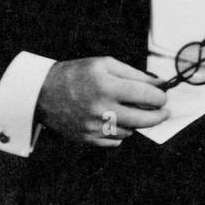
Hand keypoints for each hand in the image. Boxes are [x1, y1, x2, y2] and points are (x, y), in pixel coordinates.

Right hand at [36, 57, 168, 146]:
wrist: (41, 93)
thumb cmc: (75, 75)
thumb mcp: (104, 64)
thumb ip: (135, 73)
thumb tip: (160, 83)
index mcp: (106, 86)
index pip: (147, 95)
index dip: (160, 97)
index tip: (163, 96)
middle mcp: (101, 109)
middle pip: (144, 120)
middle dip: (159, 116)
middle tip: (164, 112)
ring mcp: (93, 127)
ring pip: (131, 131)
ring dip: (136, 123)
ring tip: (129, 111)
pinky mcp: (87, 139)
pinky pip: (116, 141)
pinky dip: (120, 132)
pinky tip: (114, 121)